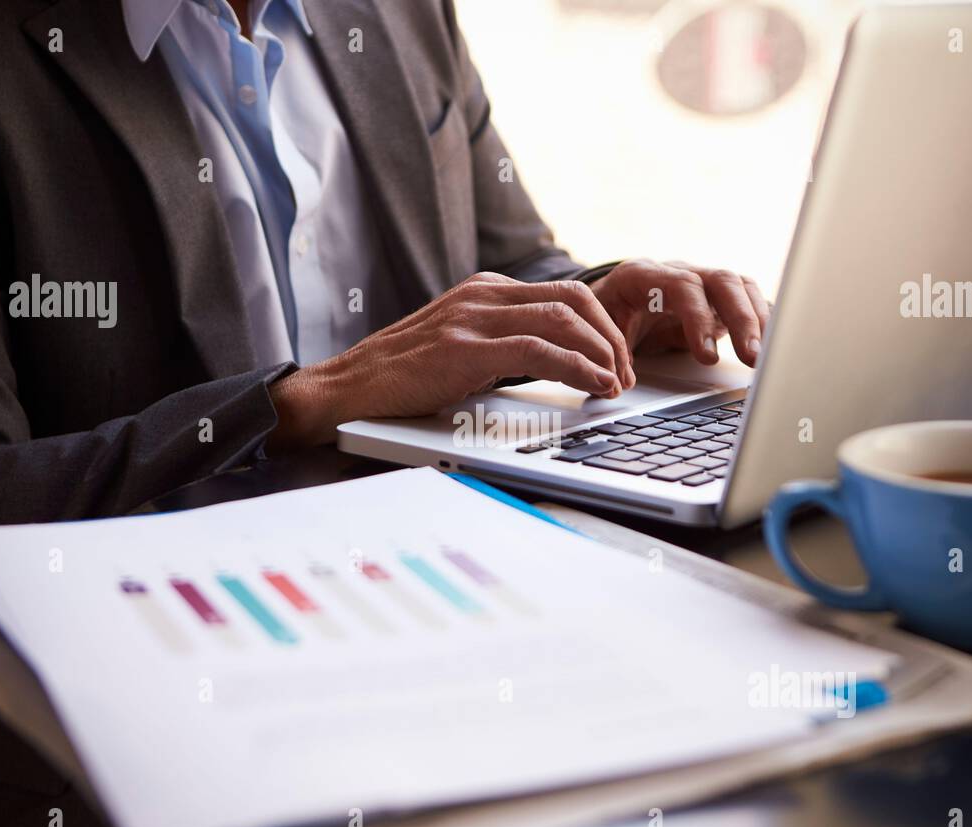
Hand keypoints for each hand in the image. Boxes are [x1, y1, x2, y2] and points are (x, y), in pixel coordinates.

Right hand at [268, 271, 635, 447]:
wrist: (345, 389)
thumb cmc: (401, 378)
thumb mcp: (459, 346)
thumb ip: (500, 343)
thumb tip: (555, 364)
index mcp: (484, 291)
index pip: (564, 293)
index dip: (602, 326)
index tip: (618, 361)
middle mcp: (481, 295)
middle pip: (573, 299)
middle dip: (611, 337)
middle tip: (626, 374)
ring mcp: (471, 318)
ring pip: (562, 319)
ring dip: (601, 353)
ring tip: (616, 384)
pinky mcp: (463, 349)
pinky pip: (538, 351)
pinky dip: (577, 368)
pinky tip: (594, 385)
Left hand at [587, 259, 770, 366]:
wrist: (610, 300)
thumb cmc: (605, 315)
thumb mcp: (599, 331)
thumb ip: (612, 355)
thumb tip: (622, 383)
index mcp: (643, 276)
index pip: (681, 286)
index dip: (698, 318)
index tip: (707, 357)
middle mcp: (679, 272)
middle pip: (721, 282)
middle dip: (741, 319)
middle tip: (752, 357)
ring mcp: (702, 283)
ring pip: (740, 288)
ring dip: (758, 322)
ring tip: (764, 357)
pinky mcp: (717, 299)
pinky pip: (747, 301)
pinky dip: (762, 321)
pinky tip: (773, 345)